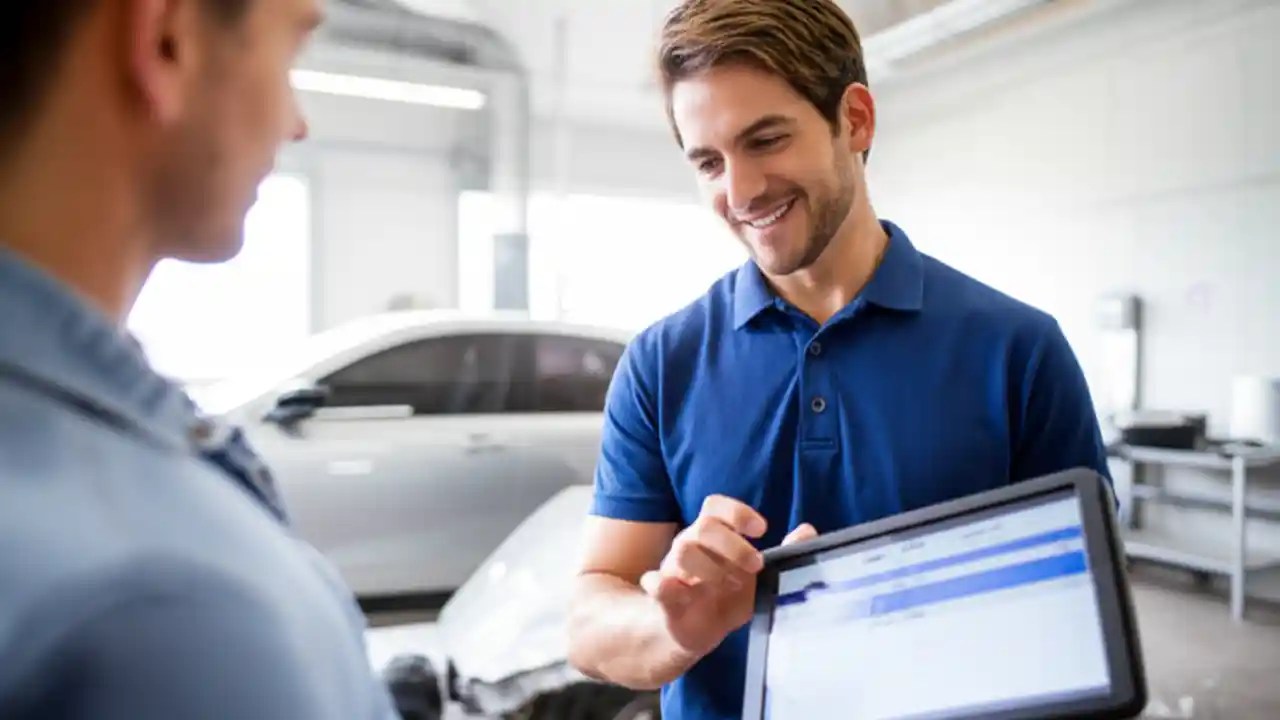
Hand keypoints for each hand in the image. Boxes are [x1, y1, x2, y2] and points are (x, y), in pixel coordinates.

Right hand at [640, 495, 816, 659]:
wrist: (692, 631)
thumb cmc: (726, 596)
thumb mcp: (758, 577)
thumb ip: (782, 554)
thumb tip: (808, 530)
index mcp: (710, 535)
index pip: (715, 507)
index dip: (738, 512)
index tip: (762, 530)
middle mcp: (688, 544)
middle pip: (704, 527)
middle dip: (734, 545)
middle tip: (755, 566)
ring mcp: (673, 569)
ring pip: (683, 551)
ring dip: (711, 567)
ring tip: (732, 586)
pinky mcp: (662, 598)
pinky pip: (655, 584)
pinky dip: (665, 585)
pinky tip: (681, 592)